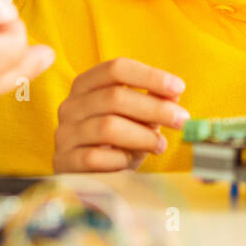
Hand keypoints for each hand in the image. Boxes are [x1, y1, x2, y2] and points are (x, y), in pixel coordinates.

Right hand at [53, 58, 189, 172]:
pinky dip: (119, 159)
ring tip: (160, 145)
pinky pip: (95, 157)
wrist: (91, 177)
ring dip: (142, 136)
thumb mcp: (136, 118)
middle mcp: (70, 105)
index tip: (179, 88)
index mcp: (86, 85)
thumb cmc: (117, 141)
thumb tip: (175, 94)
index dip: (150, 76)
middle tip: (181, 120)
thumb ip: (152, 102)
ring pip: (107, 127)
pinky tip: (130, 162)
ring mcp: (64, 134)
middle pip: (114, 97)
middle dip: (154, 108)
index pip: (116, 68)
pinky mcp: (64, 162)